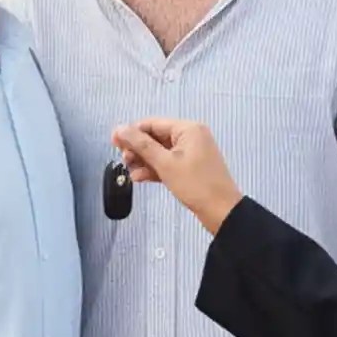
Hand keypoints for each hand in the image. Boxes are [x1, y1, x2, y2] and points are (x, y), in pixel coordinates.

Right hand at [111, 118, 242, 232]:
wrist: (222, 212)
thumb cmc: (196, 185)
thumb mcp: (165, 163)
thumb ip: (140, 145)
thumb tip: (120, 129)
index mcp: (188, 129)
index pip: (152, 124)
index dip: (131, 132)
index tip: (114, 143)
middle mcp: (190, 137)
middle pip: (155, 137)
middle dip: (137, 149)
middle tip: (123, 161)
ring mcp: (191, 153)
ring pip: (160, 151)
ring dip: (143, 161)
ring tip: (130, 172)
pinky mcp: (190, 168)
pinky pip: (167, 163)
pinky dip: (154, 169)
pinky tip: (140, 178)